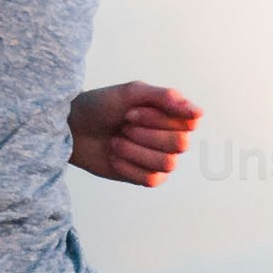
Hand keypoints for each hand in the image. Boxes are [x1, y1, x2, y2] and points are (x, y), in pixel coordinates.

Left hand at [68, 81, 200, 187]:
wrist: (72, 129)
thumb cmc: (100, 106)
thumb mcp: (132, 92)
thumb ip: (166, 98)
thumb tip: (199, 114)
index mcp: (171, 114)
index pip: (188, 122)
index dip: (159, 119)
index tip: (132, 110)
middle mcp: (170, 137)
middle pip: (180, 144)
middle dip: (146, 134)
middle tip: (123, 126)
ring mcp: (158, 158)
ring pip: (167, 163)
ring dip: (135, 150)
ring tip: (115, 141)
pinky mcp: (145, 177)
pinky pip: (152, 179)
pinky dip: (129, 166)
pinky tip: (114, 156)